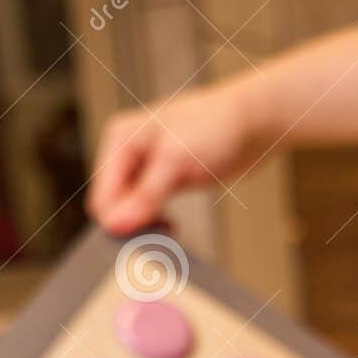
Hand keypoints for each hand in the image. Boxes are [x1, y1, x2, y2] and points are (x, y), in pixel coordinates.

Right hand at [86, 79, 269, 235]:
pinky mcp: (164, 179)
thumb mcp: (175, 161)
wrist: (254, 121)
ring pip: (130, 210)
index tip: (146, 237)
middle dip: (132, 224)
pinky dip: (157, 222)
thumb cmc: (217, 128)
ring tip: (170, 229)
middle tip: (162, 234)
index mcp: (120, 140)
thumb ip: (144, 195)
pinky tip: (173, 226)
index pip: (102, 198)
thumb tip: (115, 224)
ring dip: (145, 226)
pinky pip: (148, 210)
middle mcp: (128, 152)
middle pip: (113, 206)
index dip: (119, 222)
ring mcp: (146, 166)